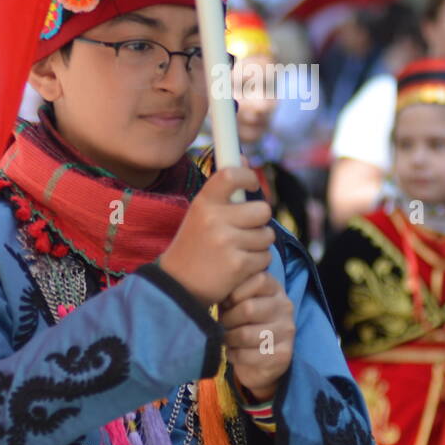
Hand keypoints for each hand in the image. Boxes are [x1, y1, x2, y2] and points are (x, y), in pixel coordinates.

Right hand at [159, 167, 273, 305]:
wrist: (177, 285)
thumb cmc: (193, 246)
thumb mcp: (199, 215)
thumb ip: (222, 192)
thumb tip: (245, 159)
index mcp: (203, 203)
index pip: (232, 175)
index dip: (248, 177)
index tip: (251, 184)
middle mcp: (214, 219)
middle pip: (262, 210)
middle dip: (258, 222)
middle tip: (242, 232)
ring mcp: (227, 242)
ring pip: (267, 236)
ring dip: (258, 245)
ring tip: (236, 252)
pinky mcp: (238, 264)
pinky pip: (265, 257)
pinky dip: (256, 264)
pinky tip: (237, 267)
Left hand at [219, 270, 294, 400]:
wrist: (257, 360)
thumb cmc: (240, 322)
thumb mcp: (234, 301)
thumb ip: (229, 290)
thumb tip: (214, 289)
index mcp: (274, 289)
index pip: (259, 279)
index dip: (235, 292)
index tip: (226, 302)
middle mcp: (285, 307)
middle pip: (248, 309)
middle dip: (227, 319)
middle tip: (222, 325)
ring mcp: (286, 331)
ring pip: (245, 334)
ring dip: (228, 339)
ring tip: (226, 339)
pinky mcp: (283, 354)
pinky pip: (246, 355)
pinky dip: (233, 355)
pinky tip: (232, 352)